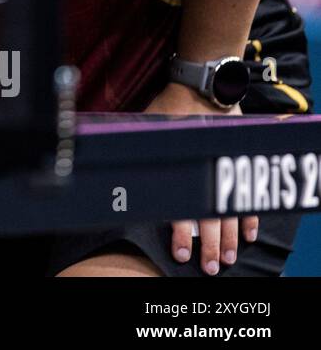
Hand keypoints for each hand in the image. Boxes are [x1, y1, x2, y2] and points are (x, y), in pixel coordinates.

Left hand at [144, 81, 254, 274]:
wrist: (204, 83)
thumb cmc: (170, 105)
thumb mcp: (146, 124)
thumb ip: (133, 146)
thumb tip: (99, 154)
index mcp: (184, 165)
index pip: (182, 205)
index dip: (181, 232)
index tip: (180, 252)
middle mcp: (206, 170)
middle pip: (210, 216)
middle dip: (210, 244)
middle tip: (209, 266)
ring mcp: (226, 167)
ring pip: (231, 211)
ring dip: (230, 237)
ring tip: (226, 257)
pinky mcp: (239, 162)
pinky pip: (247, 194)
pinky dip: (249, 216)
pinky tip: (248, 234)